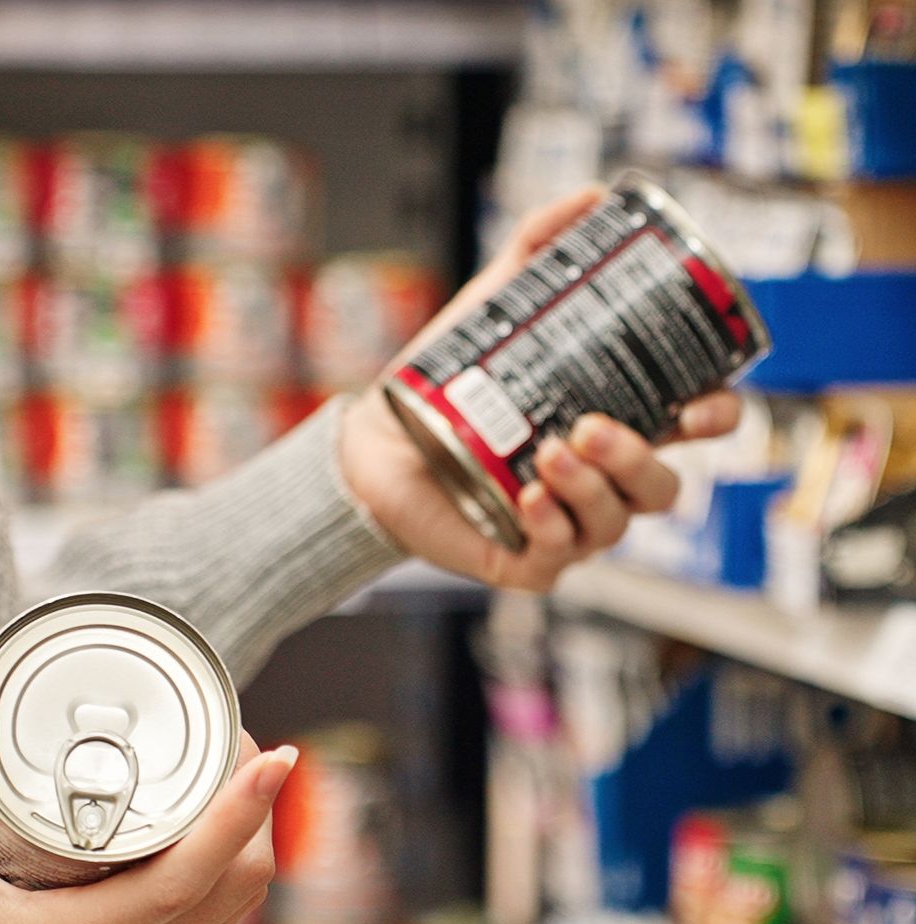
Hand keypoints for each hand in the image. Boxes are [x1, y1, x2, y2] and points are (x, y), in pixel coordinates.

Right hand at [0, 654, 292, 923]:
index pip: (193, 877)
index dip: (243, 810)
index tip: (277, 755)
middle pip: (236, 885)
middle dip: (252, 804)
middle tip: (227, 731)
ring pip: (230, 906)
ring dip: (243, 834)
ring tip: (222, 763)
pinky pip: (206, 922)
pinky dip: (220, 866)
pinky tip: (200, 821)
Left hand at [339, 186, 740, 590]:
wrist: (377, 439)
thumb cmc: (448, 383)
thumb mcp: (496, 307)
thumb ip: (540, 248)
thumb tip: (594, 196)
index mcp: (617, 424)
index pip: (693, 429)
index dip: (714, 420)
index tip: (700, 406)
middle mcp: (602, 480)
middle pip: (662, 488)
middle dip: (638, 459)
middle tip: (590, 424)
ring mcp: (569, 525)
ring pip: (617, 523)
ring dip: (591, 488)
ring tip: (547, 453)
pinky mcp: (527, 560)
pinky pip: (560, 556)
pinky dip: (551, 526)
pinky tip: (526, 497)